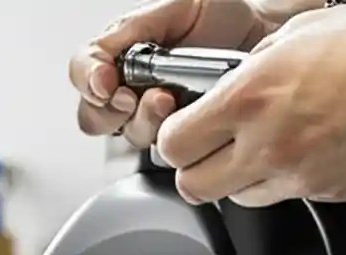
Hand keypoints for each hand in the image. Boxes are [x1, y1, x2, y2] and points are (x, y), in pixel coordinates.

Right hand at [71, 0, 287, 148]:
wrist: (261, 30)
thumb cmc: (218, 15)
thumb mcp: (171, 9)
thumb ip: (132, 30)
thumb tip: (101, 61)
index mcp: (121, 54)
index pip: (84, 73)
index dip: (89, 81)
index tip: (106, 84)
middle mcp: (132, 87)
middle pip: (98, 117)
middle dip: (115, 111)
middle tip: (138, 96)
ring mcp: (156, 114)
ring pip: (131, 135)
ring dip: (146, 123)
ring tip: (169, 100)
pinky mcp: (183, 134)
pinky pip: (167, 150)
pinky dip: (174, 139)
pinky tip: (188, 119)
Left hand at [158, 0, 345, 206]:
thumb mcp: (294, 37)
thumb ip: (248, 76)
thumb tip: (223, 98)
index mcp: (253, 99)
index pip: (173, 146)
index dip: (174, 139)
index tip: (182, 131)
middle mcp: (275, 146)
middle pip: (196, 188)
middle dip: (197, 168)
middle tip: (212, 149)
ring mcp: (308, 177)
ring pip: (243, 200)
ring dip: (245, 177)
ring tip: (271, 144)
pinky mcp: (340, 194)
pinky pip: (295, 198)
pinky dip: (295, 180)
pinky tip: (317, 146)